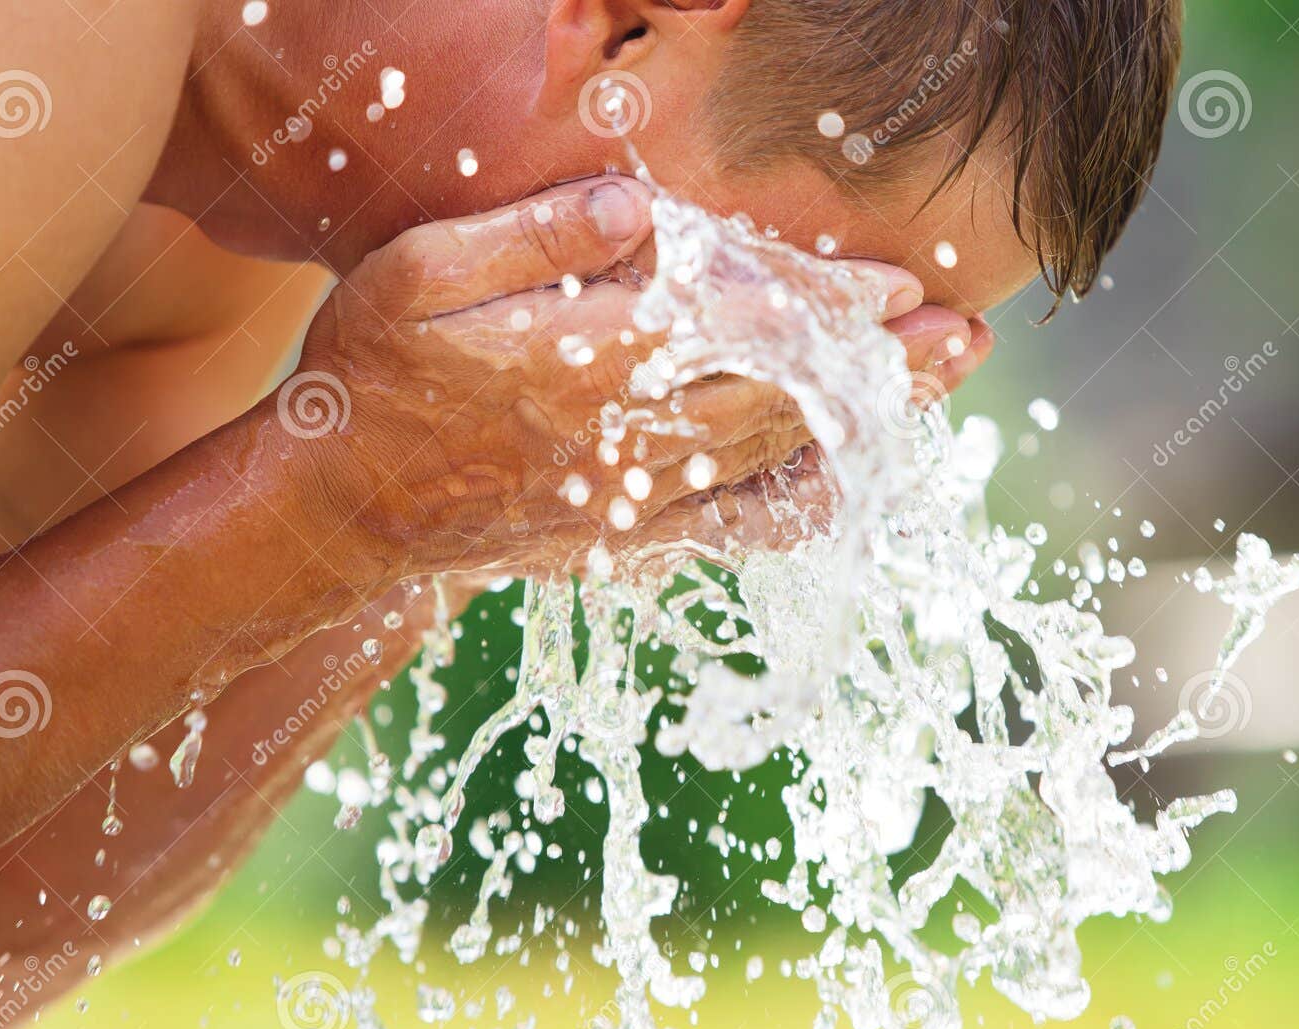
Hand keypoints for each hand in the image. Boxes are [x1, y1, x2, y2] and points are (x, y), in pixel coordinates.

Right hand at [284, 176, 990, 583]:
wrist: (336, 515)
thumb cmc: (370, 378)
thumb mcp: (417, 279)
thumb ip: (532, 239)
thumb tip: (642, 215)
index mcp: (586, 364)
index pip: (736, 329)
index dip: (826, 309)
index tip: (895, 287)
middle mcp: (627, 441)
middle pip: (785, 399)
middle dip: (880, 370)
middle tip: (961, 340)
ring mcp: (633, 503)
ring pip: (778, 465)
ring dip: (865, 430)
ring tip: (931, 399)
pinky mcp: (626, 544)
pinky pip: (733, 532)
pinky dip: (799, 507)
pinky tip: (845, 484)